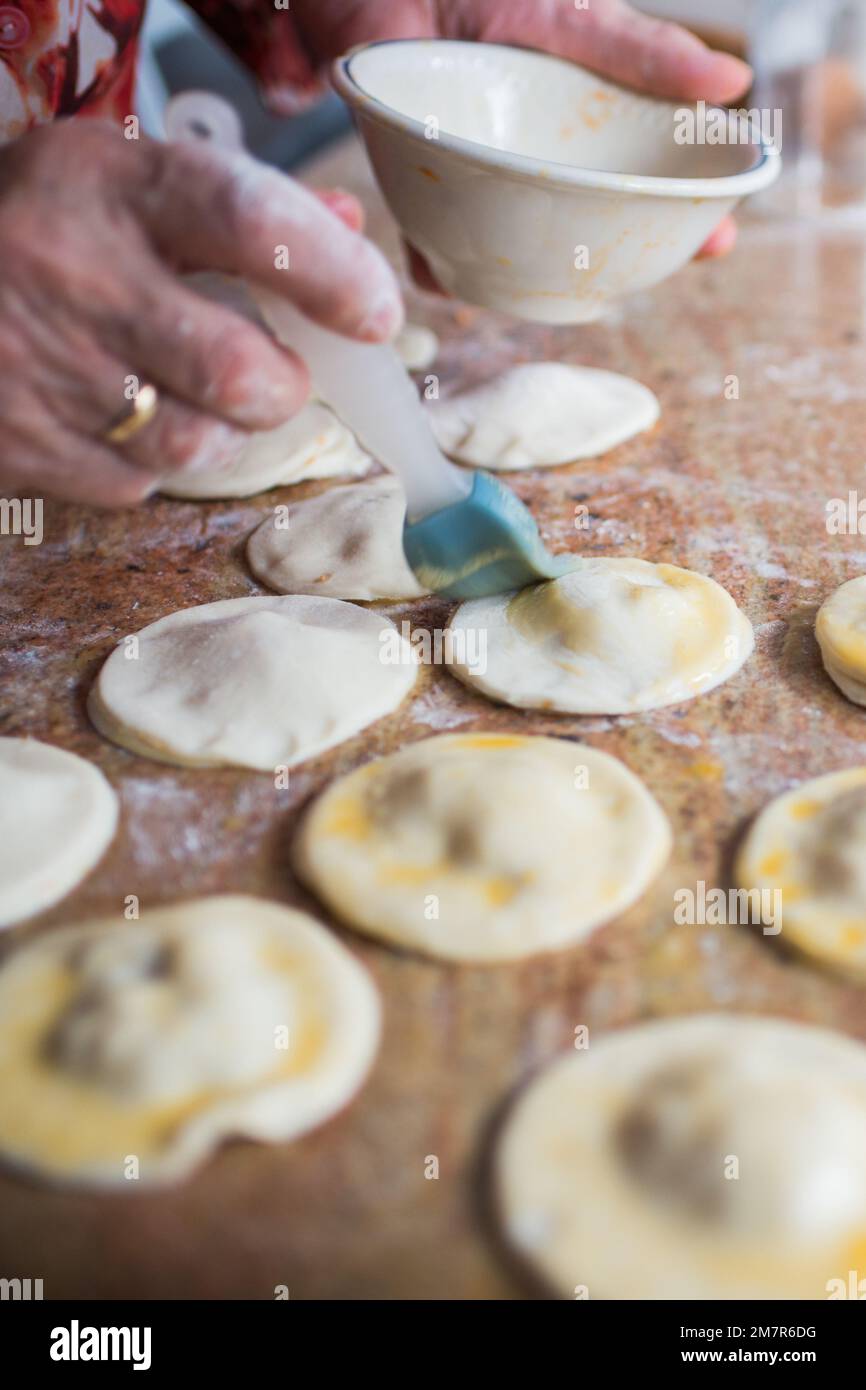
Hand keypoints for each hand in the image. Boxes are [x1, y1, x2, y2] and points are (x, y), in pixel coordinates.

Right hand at [0, 120, 401, 505]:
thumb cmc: (31, 230)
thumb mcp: (118, 182)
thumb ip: (236, 204)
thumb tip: (347, 224)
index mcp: (109, 186)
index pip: (249, 221)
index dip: (332, 272)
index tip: (376, 313)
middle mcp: (75, 276)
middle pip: (236, 370)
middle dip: (282, 387)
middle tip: (275, 376)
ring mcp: (44, 371)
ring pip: (197, 444)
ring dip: (223, 430)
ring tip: (189, 394)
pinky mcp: (24, 447)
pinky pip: (137, 482)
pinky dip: (151, 461)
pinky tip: (121, 418)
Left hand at [293, 0, 751, 260]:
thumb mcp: (570, 18)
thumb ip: (642, 51)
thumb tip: (731, 83)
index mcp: (586, 128)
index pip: (649, 178)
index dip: (687, 211)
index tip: (718, 238)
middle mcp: (541, 166)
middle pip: (593, 229)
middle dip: (621, 262)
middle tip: (648, 274)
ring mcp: (484, 184)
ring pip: (519, 254)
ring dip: (525, 285)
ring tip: (531, 292)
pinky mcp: (422, 196)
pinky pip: (435, 250)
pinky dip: (440, 269)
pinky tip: (446, 275)